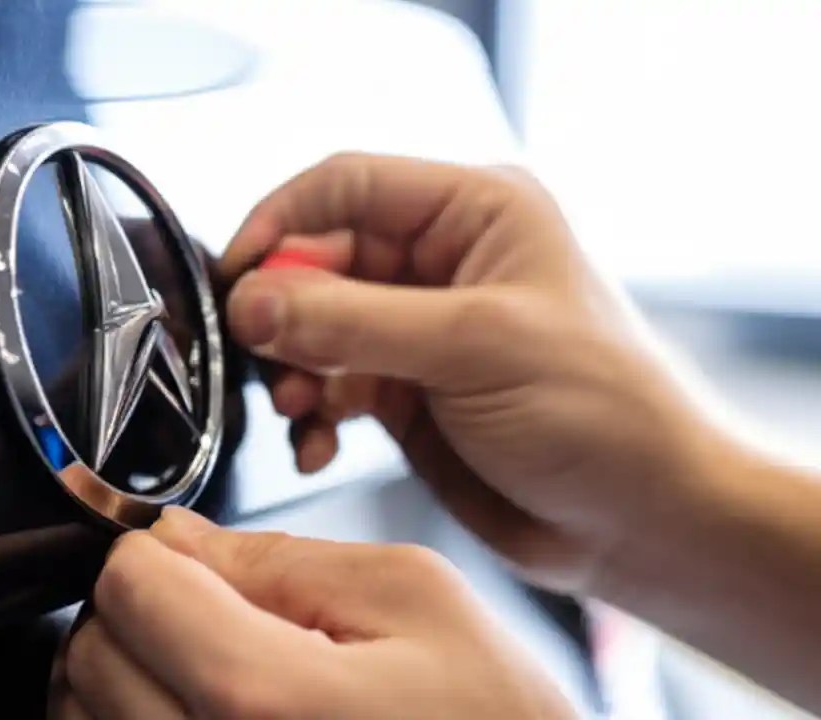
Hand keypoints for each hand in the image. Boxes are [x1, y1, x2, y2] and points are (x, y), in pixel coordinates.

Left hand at [48, 507, 575, 718]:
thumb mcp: (413, 598)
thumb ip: (277, 558)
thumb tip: (173, 538)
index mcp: (269, 701)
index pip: (128, 589)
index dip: (152, 553)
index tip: (186, 557)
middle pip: (89, 654)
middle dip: (137, 611)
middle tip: (208, 612)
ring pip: (80, 715)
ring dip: (126, 672)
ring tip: (212, 668)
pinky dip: (132, 719)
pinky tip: (200, 710)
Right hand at [220, 154, 719, 592]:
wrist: (641, 520)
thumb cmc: (605, 413)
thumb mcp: (476, 348)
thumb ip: (354, 321)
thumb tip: (254, 301)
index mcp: (475, 214)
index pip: (347, 186)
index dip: (281, 221)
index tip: (236, 273)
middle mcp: (441, 263)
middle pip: (318, 260)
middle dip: (281, 312)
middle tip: (261, 357)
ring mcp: (419, 330)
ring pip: (312, 327)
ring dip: (291, 369)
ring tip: (300, 409)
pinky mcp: (405, 391)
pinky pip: (327, 386)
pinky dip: (310, 416)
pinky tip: (319, 445)